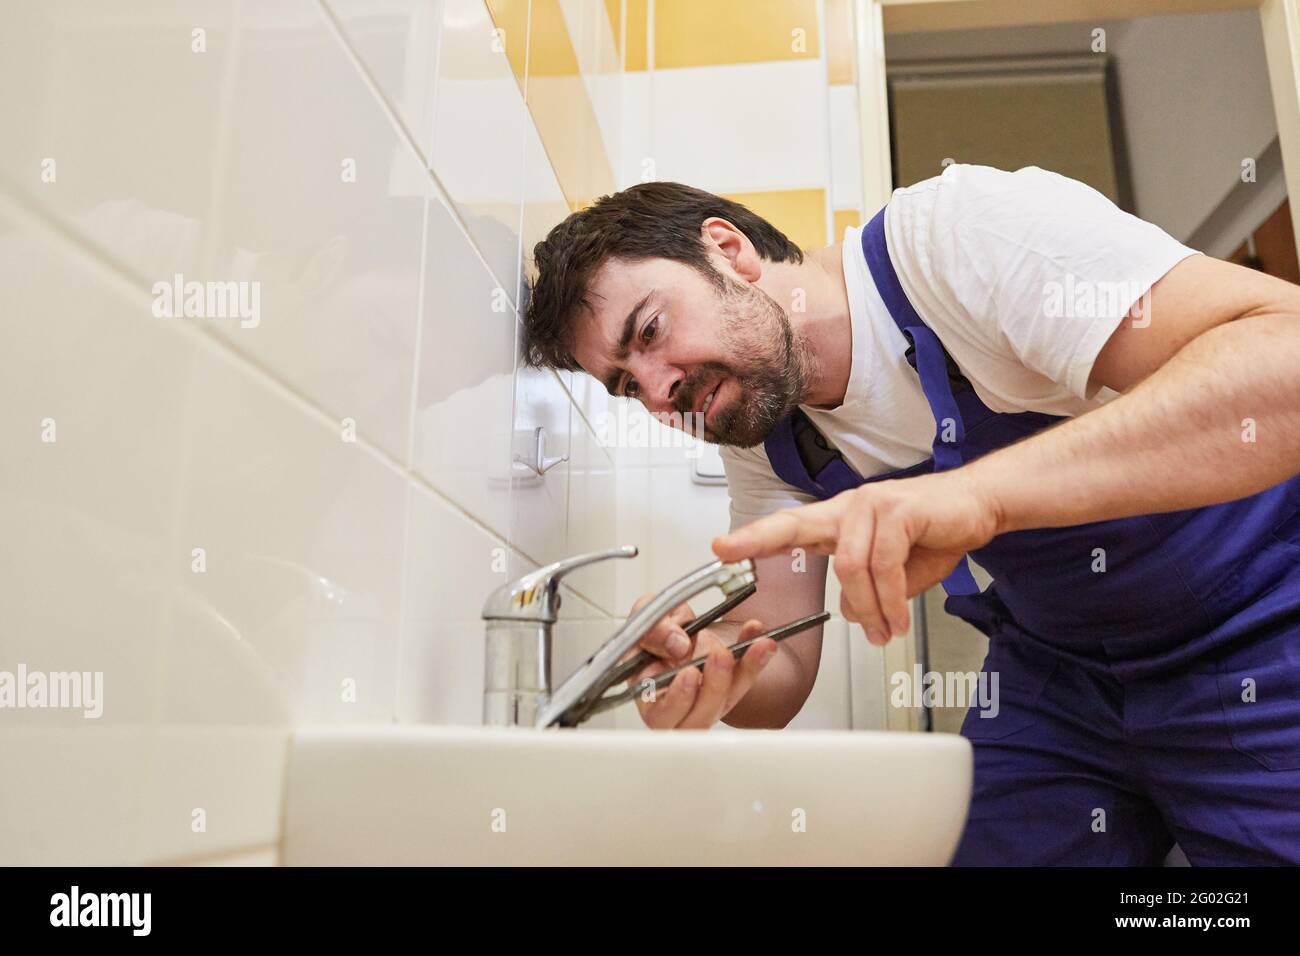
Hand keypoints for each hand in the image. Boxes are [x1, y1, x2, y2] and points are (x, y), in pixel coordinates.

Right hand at [623, 593, 776, 729]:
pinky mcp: (727, 690)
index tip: (689, 673)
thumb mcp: (642, 618)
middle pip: (697, 719)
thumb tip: (677, 644)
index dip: (677, 699)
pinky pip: (744, 682)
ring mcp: (704, 702)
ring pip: (726, 703)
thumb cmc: (652, 631)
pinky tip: (763, 641)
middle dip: (713, 687)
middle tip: (720, 655)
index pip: (660, 713)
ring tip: (756, 644)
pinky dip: (756, 661)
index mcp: (646, 693)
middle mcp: (676, 707)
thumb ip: (654, 630)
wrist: (671, 628)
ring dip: (744, 673)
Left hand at [711, 471, 999, 644]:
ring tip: (884, 633)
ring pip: (850, 566)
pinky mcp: (899, 511)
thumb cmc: (937, 532)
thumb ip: (872, 590)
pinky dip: (891, 599)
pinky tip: (899, 619)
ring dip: (868, 608)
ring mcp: (873, 505)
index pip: (790, 526)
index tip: (721, 548)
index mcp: (843, 520)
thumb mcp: (899, 572)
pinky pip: (883, 565)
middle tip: (727, 552)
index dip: (754, 537)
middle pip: (797, 526)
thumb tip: (858, 615)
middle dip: (757, 540)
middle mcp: (852, 507)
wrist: (980, 506)